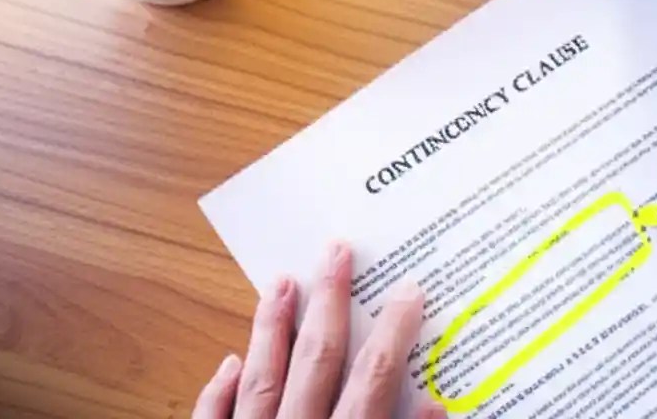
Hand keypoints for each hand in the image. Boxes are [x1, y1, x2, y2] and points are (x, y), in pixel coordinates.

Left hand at [194, 242, 444, 418]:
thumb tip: (435, 405)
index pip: (372, 379)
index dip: (392, 333)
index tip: (407, 292)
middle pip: (316, 361)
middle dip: (329, 304)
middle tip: (336, 253)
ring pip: (263, 379)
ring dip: (272, 328)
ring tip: (281, 283)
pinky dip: (221, 390)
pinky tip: (230, 361)